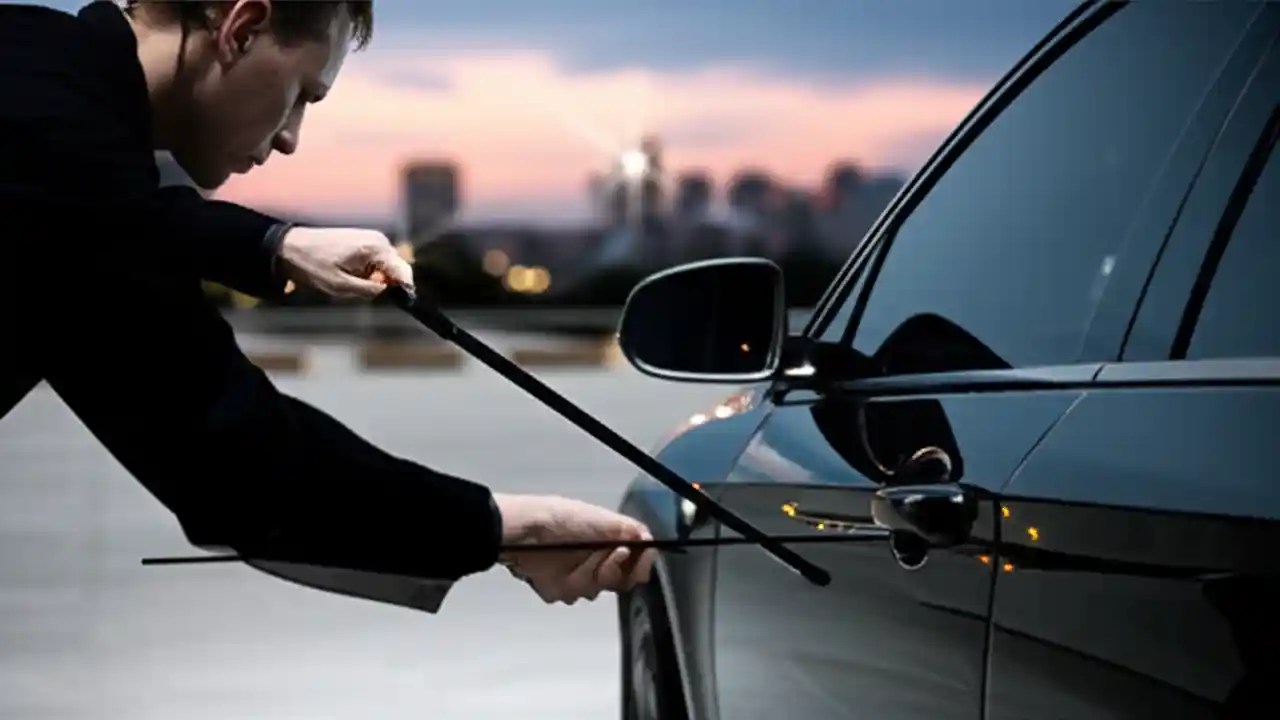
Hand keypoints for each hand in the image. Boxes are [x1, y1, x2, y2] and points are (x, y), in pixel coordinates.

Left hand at [276, 226, 413, 298]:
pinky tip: (349, 275)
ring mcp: (370, 238)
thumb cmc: (312, 265)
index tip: (401, 300)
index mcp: (375, 248)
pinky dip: (367, 271)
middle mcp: (378, 240)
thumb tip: (387, 290)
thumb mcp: (340, 286)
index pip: (403, 270)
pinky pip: (375, 260)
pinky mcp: (362, 240)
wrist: (290, 247)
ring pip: (385, 266)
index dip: (405, 287)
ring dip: (374, 278)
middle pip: (395, 268)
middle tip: (362, 290)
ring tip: (351, 282)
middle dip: (385, 283)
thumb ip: (368, 290)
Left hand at [493, 493, 656, 604]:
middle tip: (601, 556)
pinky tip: (552, 570)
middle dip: (610, 572)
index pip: (635, 565)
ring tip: (569, 558)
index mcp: (608, 542)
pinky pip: (568, 596)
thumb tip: (653, 544)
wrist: (523, 531)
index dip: (638, 568)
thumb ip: (632, 531)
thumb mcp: (603, 518)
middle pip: (617, 583)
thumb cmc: (563, 519)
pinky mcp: (556, 589)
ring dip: (584, 575)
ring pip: (592, 592)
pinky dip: (562, 583)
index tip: (637, 566)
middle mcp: (595, 560)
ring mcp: (575, 576)